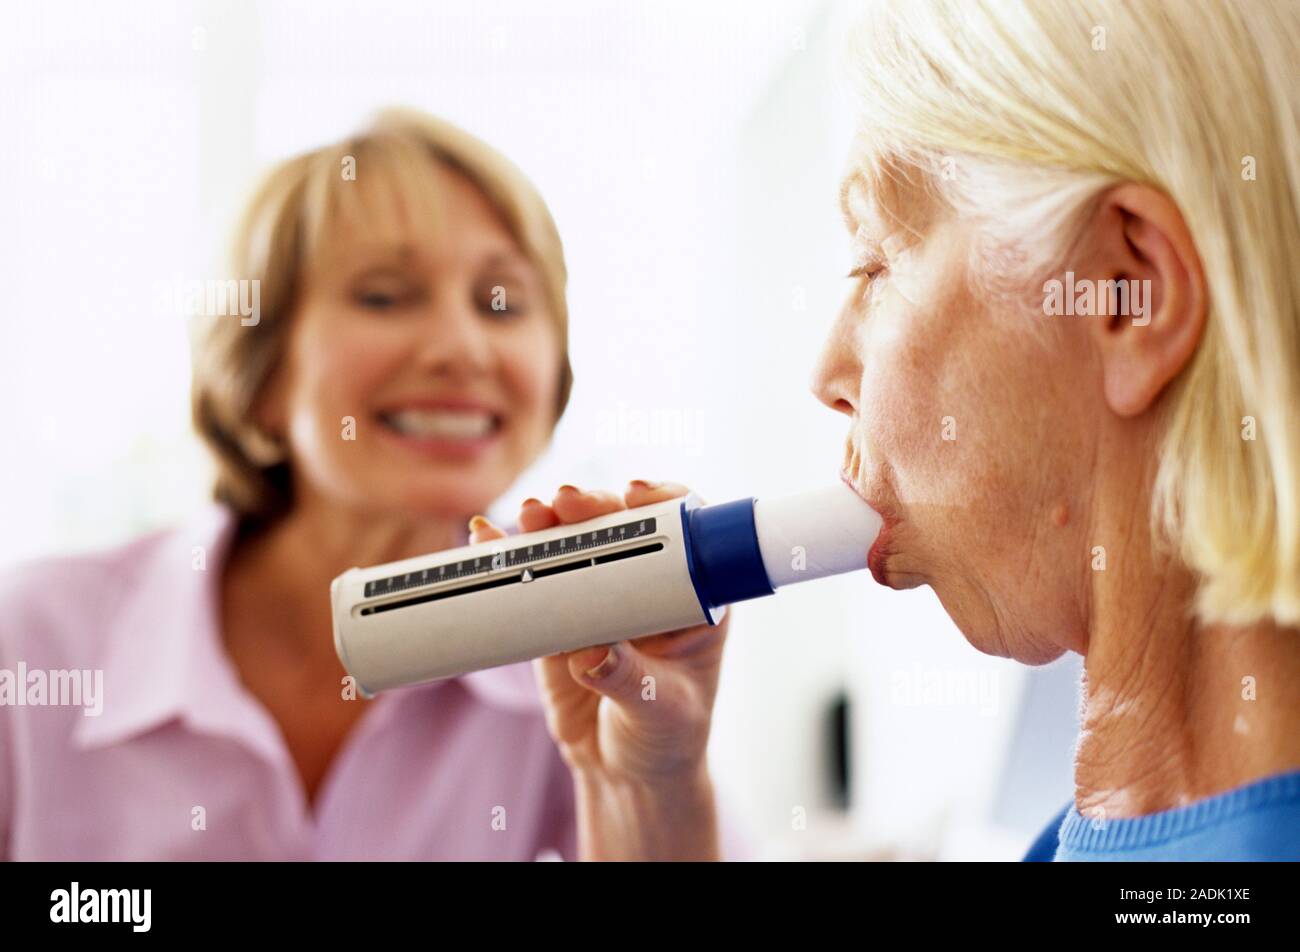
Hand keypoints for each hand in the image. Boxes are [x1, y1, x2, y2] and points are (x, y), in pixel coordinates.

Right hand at [470, 480, 726, 858]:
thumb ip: (629, 680)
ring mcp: (600, 598)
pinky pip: (535, 579)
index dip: (661, 504)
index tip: (635, 496)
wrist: (625, 771)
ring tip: (533, 514)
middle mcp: (648, 586)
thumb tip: (593, 655)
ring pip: (576, 545)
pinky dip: (509, 557)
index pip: (684, 533)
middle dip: (594, 507)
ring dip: (552, 522)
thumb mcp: (660, 711)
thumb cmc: (666, 736)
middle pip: (622, 527)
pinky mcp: (558, 617)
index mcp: (693, 597)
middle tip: (567, 502)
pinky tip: (486, 538)